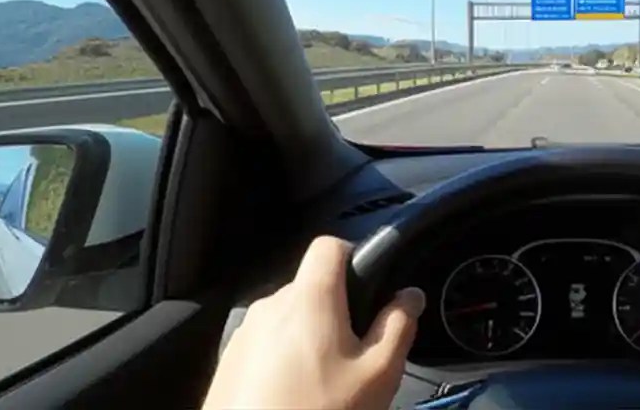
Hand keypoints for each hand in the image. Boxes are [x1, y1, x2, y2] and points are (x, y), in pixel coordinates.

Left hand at [204, 236, 425, 409]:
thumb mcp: (377, 374)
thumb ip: (399, 325)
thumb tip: (410, 296)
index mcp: (310, 299)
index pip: (330, 245)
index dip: (354, 258)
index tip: (368, 288)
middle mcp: (271, 307)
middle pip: (312, 287)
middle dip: (337, 311)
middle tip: (355, 353)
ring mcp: (244, 334)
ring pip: (289, 319)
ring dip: (309, 338)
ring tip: (324, 383)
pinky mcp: (230, 362)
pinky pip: (265, 346)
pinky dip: (283, 361)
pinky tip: (296, 395)